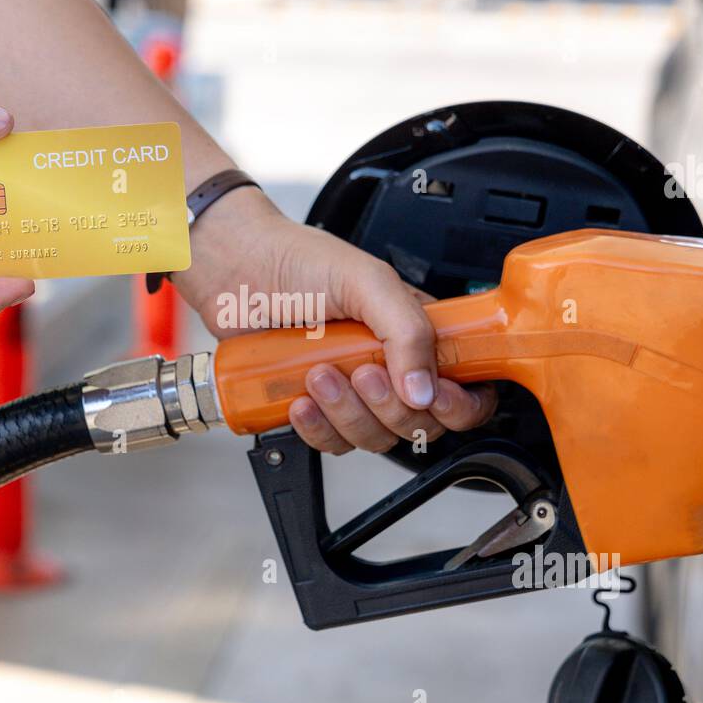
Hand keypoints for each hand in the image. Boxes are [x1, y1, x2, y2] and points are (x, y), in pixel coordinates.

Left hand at [173, 189, 496, 452]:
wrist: (235, 270)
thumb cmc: (299, 261)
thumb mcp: (366, 282)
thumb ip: (407, 331)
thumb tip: (425, 389)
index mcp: (418, 332)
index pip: (467, 387)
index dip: (460, 404)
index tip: (435, 395)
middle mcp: (392, 365)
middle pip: (420, 422)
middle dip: (390, 406)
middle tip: (360, 371)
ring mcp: (353, 389)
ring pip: (375, 437)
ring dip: (348, 414)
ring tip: (318, 374)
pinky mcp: (317, 407)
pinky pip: (332, 442)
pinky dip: (316, 428)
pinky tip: (298, 400)